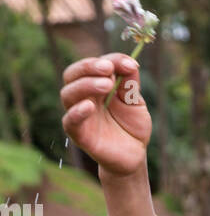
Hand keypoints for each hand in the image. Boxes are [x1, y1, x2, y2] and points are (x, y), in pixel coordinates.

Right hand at [60, 53, 151, 176]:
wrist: (135, 155)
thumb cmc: (132, 126)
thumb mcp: (135, 101)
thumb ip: (130, 83)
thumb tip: (129, 63)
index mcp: (95, 85)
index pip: (94, 65)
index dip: (111, 61)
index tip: (129, 64)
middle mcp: (83, 97)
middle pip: (72, 74)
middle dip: (89, 67)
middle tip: (109, 69)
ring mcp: (79, 115)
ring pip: (68, 94)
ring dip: (85, 85)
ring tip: (107, 85)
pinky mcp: (79, 135)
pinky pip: (69, 122)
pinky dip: (76, 112)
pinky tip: (89, 106)